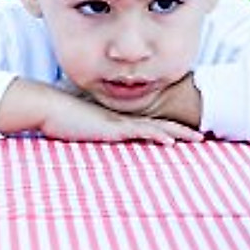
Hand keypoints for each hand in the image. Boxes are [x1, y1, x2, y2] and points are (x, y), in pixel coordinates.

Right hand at [0, 79, 202, 144]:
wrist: (47, 107)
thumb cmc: (60, 120)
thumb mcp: (80, 130)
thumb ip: (90, 133)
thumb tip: (93, 138)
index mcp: (117, 122)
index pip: (147, 126)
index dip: (167, 130)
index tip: (183, 136)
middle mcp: (121, 121)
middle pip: (158, 125)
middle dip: (181, 131)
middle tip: (201, 137)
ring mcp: (118, 123)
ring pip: (155, 128)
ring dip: (177, 134)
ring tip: (197, 139)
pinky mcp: (111, 128)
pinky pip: (139, 132)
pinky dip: (156, 136)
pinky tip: (170, 142)